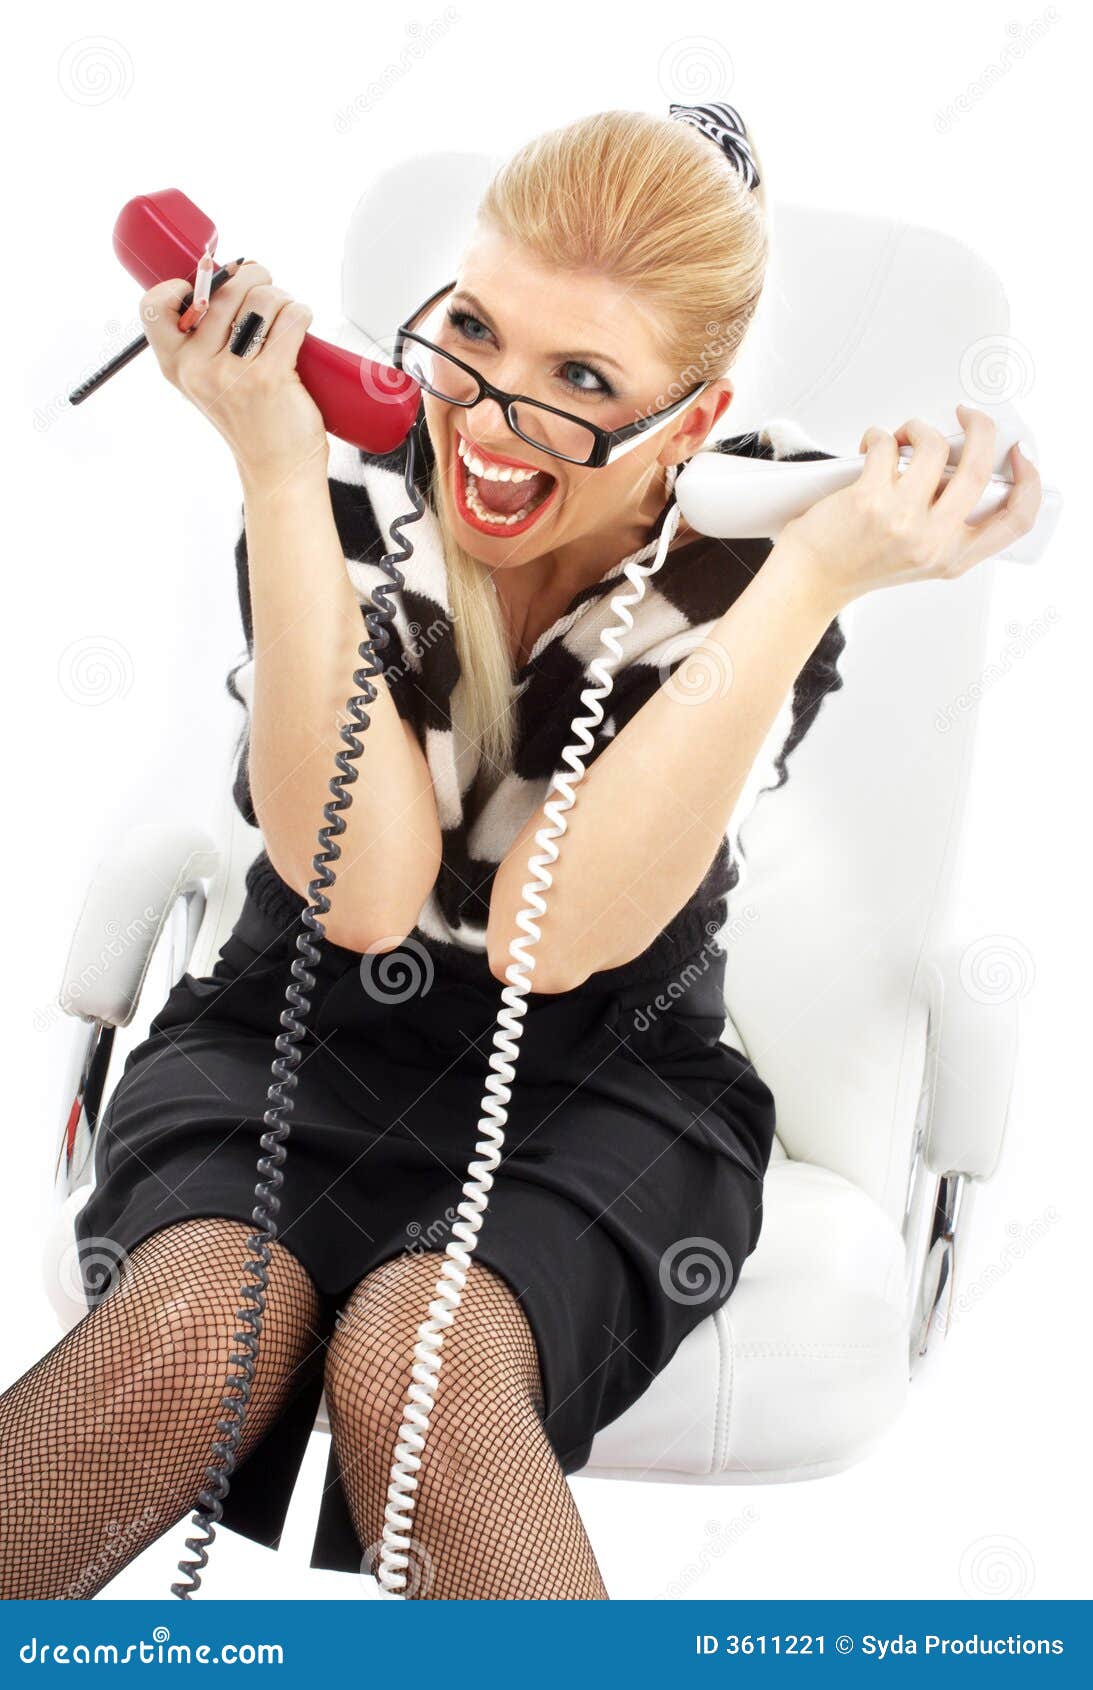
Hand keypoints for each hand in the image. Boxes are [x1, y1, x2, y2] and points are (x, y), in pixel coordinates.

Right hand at [139, 259, 328, 488]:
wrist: (277, 468)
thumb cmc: (250, 417)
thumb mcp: (209, 381)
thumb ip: (205, 339)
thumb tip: (232, 272)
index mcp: (176, 365)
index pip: (153, 306)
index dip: (178, 286)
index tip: (207, 288)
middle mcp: (197, 369)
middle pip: (225, 290)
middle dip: (255, 279)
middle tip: (268, 293)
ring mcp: (232, 374)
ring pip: (262, 299)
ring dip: (282, 299)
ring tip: (285, 315)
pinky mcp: (268, 378)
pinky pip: (290, 318)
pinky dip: (300, 313)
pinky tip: (300, 324)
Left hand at [780, 405, 1042, 608]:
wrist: (811, 580)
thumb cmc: (858, 563)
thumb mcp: (920, 557)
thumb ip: (948, 524)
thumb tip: (965, 465)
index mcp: (953, 557)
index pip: (1016, 520)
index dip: (1030, 481)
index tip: (1019, 455)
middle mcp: (933, 541)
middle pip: (978, 469)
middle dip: (980, 427)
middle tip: (966, 416)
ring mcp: (902, 520)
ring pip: (933, 447)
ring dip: (918, 428)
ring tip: (902, 437)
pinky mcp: (870, 501)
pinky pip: (888, 445)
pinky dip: (879, 436)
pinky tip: (870, 447)